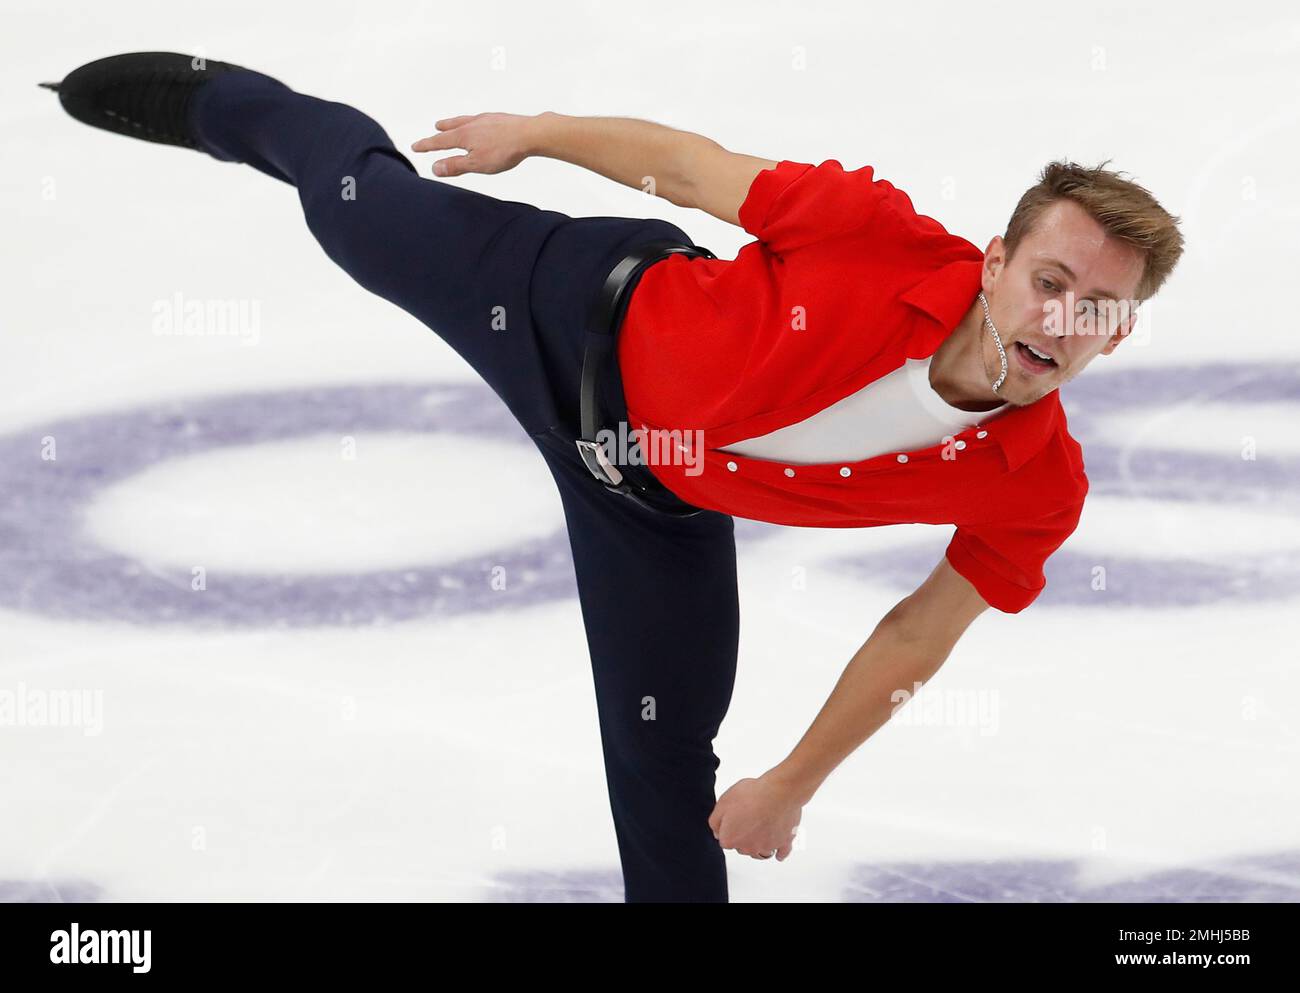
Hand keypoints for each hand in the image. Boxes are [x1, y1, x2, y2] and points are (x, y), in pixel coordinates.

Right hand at [410, 112, 541, 177]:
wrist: (530, 134)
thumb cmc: (504, 150)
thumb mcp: (476, 164)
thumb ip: (455, 166)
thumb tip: (435, 168)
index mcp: (463, 136)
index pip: (439, 142)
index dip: (427, 145)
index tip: (416, 146)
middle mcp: (472, 124)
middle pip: (452, 127)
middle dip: (441, 131)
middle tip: (434, 129)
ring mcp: (486, 120)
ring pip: (465, 121)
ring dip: (455, 123)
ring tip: (451, 123)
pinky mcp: (499, 119)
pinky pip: (480, 120)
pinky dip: (474, 122)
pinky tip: (480, 124)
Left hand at [708, 772, 803, 861]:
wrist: (779, 792)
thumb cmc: (752, 795)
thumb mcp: (723, 802)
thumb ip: (715, 821)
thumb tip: (716, 832)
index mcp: (731, 839)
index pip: (725, 840)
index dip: (729, 828)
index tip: (733, 819)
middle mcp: (749, 847)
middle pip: (743, 847)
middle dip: (744, 836)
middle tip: (748, 820)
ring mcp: (767, 846)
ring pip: (761, 851)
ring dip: (759, 845)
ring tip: (761, 833)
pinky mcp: (784, 842)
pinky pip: (782, 852)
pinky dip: (780, 852)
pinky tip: (779, 852)